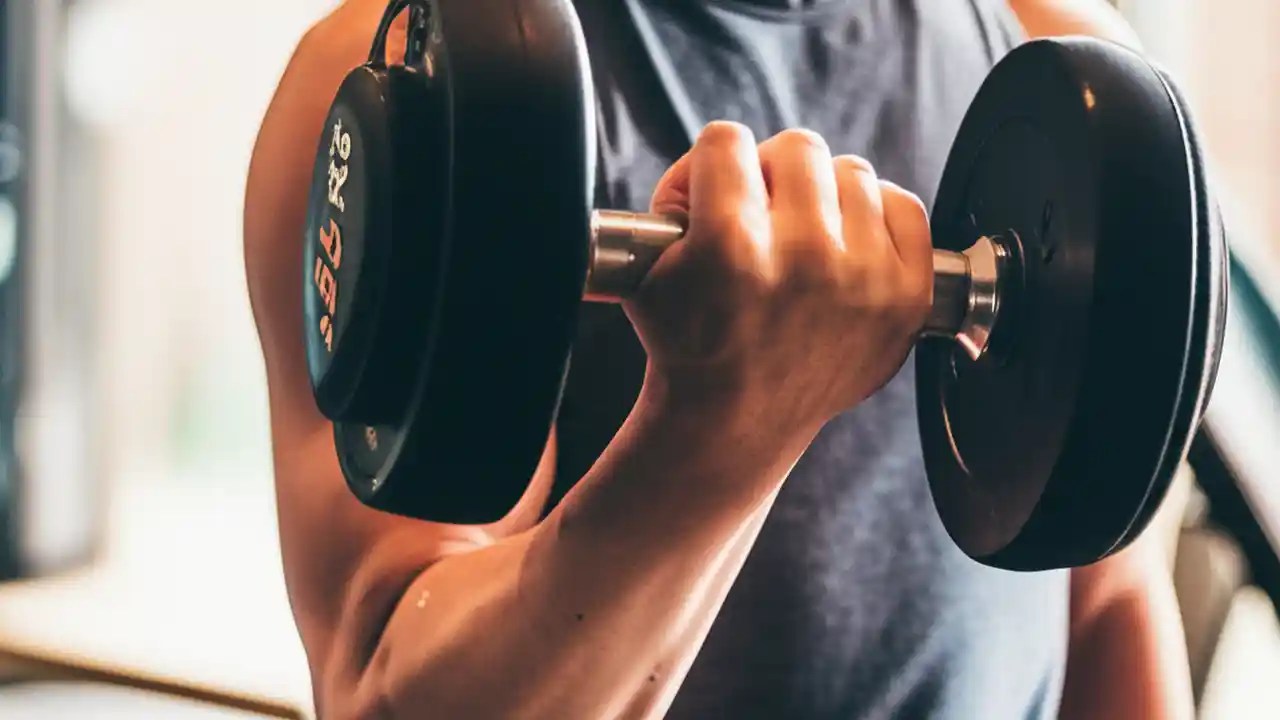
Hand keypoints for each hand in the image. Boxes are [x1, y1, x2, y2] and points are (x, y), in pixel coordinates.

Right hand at [625, 122, 932, 434]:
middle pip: (796, 146)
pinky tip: (847, 247)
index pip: (727, 141)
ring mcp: (863, 276)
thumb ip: (672, 196)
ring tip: (802, 239)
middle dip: (769, 175)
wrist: (739, 420)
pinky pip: (904, 206)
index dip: (711, 165)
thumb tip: (717, 158)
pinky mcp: (906, 295)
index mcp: (731, 246)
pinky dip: (876, 217)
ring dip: (824, 196)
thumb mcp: (647, 271)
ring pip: (852, 171)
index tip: (713, 194)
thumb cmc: (692, 343)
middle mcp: (804, 256)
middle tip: (759, 217)